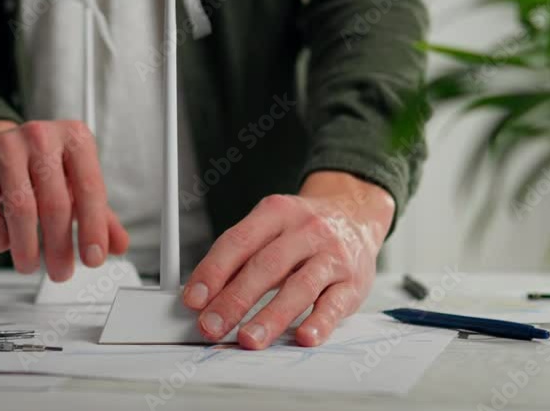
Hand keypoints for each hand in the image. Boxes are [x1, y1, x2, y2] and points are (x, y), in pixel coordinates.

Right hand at [0, 120, 128, 280]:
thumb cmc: (39, 165)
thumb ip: (100, 214)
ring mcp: (5, 146)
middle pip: (55, 203)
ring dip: (26, 247)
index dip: (93, 229)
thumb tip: (118, 245)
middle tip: (61, 271)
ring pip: (20, 209)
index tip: (94, 258)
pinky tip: (4, 242)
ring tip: (29, 264)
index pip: (90, 188)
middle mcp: (41, 136)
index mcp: (74, 137)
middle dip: (59, 247)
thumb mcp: (75, 182)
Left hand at [182, 171, 393, 348]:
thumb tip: (203, 294)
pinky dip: (319, 323)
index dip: (213, 271)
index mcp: (277, 212)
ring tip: (248, 338)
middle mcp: (306, 231)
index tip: (194, 299)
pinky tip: (304, 337)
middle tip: (212, 325)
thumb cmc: (302, 228)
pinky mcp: (353, 283)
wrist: (355, 214)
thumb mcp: (270, 226)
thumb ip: (239, 256)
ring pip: (299, 288)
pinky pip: (335, 304)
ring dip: (271, 317)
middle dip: (235, 299)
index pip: (238, 241)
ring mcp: (332, 256)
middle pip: (266, 266)